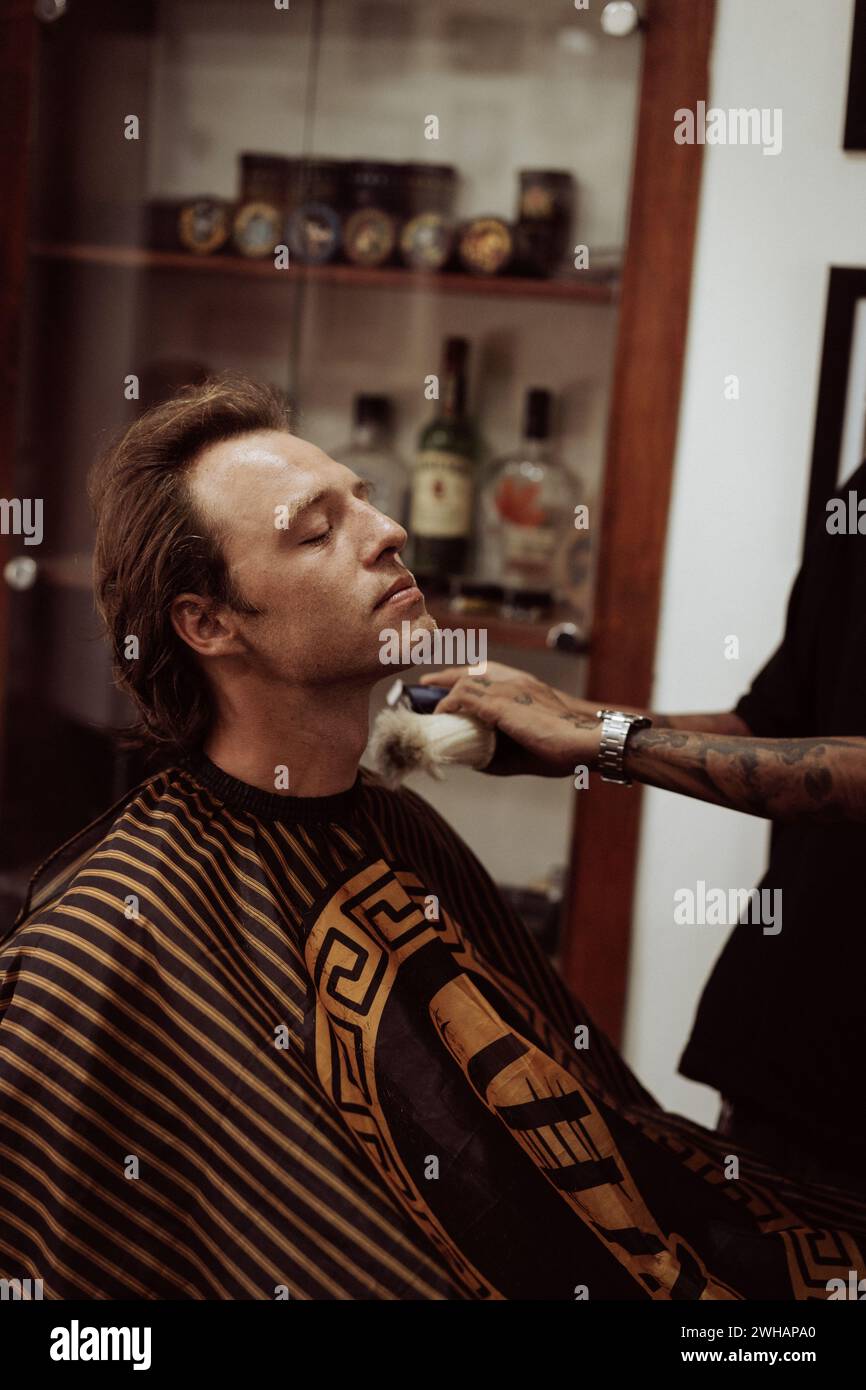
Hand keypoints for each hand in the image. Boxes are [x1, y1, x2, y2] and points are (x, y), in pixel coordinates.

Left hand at [418, 661, 601, 777]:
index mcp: (525, 685)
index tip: (446, 683)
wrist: (584, 741)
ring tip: (429, 705)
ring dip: (443, 693)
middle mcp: (514, 681)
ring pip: (463, 682)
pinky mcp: (500, 705)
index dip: (465, 675)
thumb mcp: (529, 744)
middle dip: (446, 677)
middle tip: (426, 684)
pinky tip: (442, 715)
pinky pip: (463, 698)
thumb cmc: (565, 745)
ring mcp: (507, 690)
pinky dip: (449, 705)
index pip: (487, 671)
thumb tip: (474, 759)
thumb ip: (501, 749)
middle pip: (471, 671)